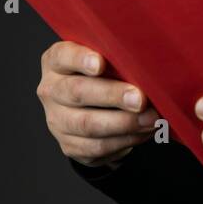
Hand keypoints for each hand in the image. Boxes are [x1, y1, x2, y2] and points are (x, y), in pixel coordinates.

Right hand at [37, 41, 160, 166]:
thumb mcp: (108, 59)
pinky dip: (124, 140)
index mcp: (56, 62)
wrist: (93, 107)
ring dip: (124, 124)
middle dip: (112, 96)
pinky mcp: (69, 145)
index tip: (100, 64)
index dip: (80, 60)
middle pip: (77, 92)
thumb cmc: (106, 74)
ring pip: (87, 125)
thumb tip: (151, 67)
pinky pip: (96, 147)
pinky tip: (144, 132)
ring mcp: (57, 120)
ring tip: (151, 119)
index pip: (62, 56)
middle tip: (140, 99)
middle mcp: (51, 90)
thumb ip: (120, 58)